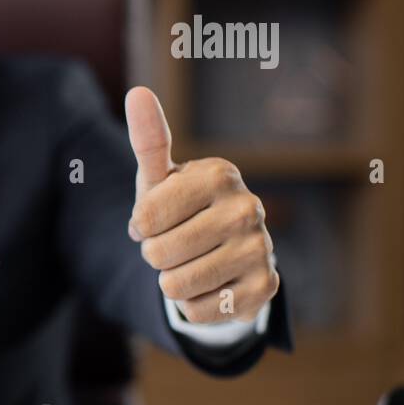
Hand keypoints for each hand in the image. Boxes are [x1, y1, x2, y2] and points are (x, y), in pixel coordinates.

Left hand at [125, 86, 278, 324]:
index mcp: (219, 174)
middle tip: (175, 243)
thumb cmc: (180, 209)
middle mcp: (249, 207)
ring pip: (175, 286)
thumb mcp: (159, 179)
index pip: (145, 218)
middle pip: (159, 254)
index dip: (140, 227)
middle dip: (155, 256)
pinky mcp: (267, 289)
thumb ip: (148, 139)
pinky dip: (193, 306)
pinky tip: (211, 286)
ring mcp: (263, 249)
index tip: (158, 218)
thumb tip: (136, 92)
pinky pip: (198, 311)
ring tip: (190, 263)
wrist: (221, 254)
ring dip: (171, 282)